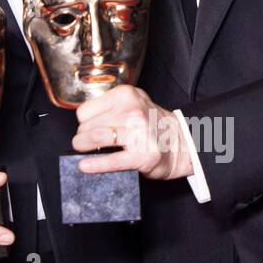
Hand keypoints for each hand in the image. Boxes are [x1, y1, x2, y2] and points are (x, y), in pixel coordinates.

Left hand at [73, 85, 193, 179]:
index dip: (84, 122)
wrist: (181, 142)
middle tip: (86, 142)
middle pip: (88, 125)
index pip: (85, 110)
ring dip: (84, 147)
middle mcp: (133, 111)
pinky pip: (112, 160)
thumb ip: (110, 108)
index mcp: (126, 95)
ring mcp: (139, 132)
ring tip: (84, 151)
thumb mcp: (133, 104)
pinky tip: (85, 166)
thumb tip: (81, 123)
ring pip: (96, 138)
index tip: (88, 128)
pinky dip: (95, 164)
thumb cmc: (151, 125)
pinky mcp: (143, 155)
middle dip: (83, 136)